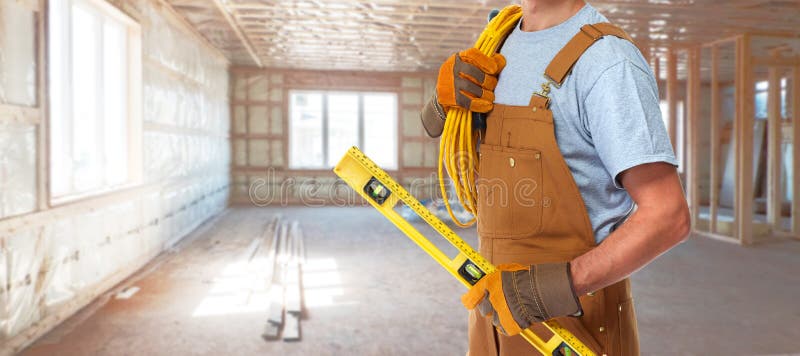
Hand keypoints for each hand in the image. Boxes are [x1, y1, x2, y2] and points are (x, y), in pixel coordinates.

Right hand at [436, 48, 505, 112]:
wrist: (443, 97)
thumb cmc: (463, 79)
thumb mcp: (470, 67)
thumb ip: (485, 63)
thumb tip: (501, 61)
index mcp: (458, 58)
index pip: (472, 54)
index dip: (485, 61)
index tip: (495, 69)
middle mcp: (452, 68)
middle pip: (473, 72)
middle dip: (487, 80)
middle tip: (493, 85)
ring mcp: (448, 83)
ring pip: (470, 87)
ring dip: (485, 93)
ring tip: (491, 97)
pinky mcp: (448, 98)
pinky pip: (467, 102)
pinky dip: (480, 105)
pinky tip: (488, 106)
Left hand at [461, 263, 582, 335]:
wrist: (541, 291)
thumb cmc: (528, 278)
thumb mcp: (509, 270)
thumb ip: (497, 275)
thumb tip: (493, 275)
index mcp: (489, 284)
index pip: (471, 295)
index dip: (469, 299)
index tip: (468, 301)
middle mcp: (491, 299)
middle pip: (482, 309)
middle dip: (488, 307)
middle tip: (498, 305)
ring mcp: (499, 313)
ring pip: (494, 319)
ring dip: (500, 316)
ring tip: (511, 310)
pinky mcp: (508, 324)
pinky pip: (503, 328)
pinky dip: (507, 325)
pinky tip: (514, 319)